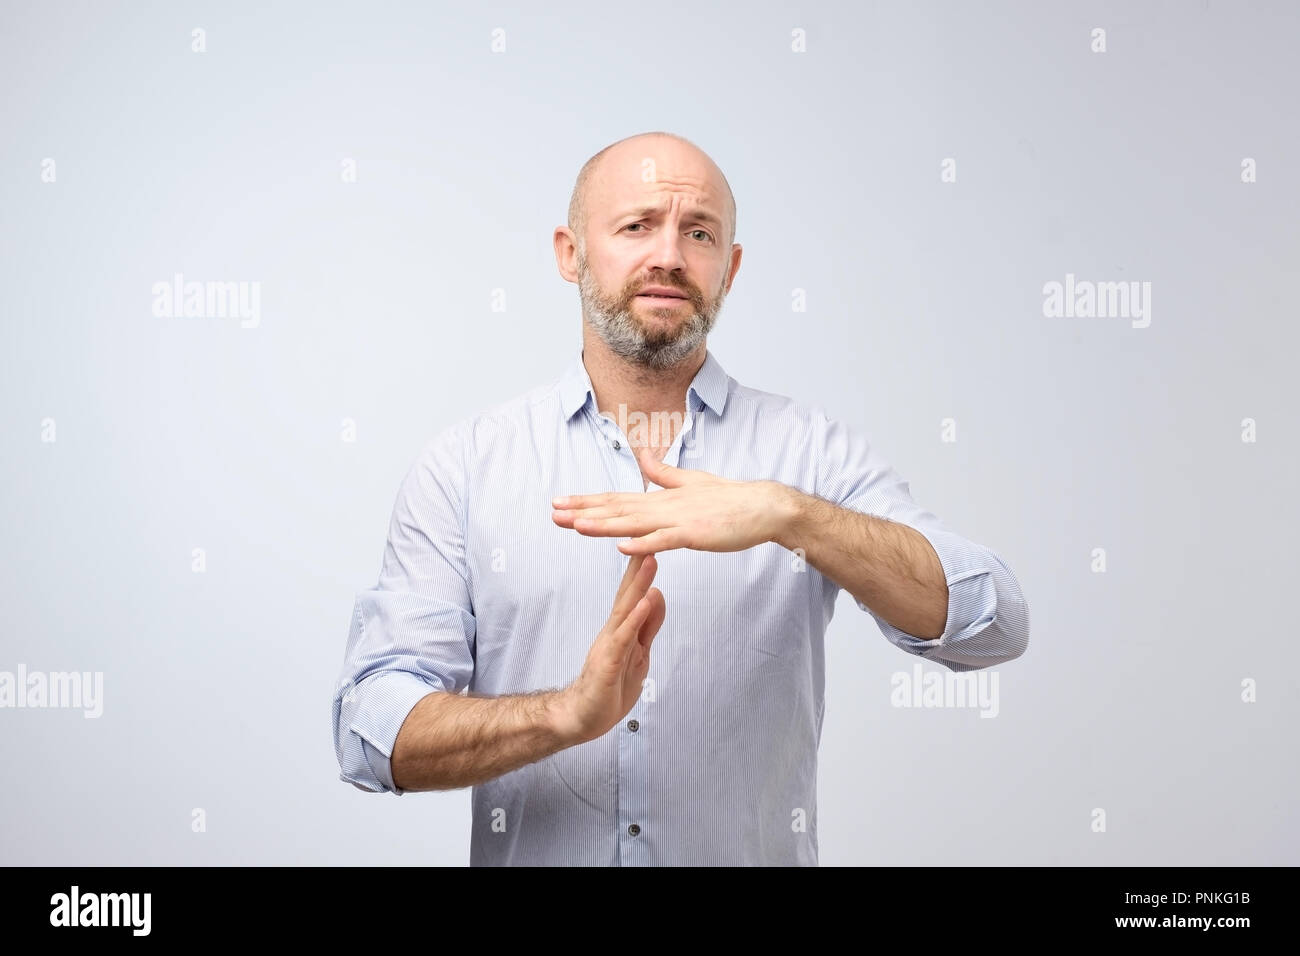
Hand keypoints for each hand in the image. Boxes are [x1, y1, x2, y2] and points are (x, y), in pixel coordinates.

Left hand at [551, 444, 796, 555]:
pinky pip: (664, 540)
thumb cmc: (729, 498)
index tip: (561, 502)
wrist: (761, 506)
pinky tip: (622, 547)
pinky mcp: (694, 534)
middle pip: (617, 509)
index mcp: (660, 497)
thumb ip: (663, 473)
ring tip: (576, 526)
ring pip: (634, 523)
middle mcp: (663, 505)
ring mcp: (677, 519)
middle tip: (553, 514)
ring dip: (604, 524)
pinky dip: (643, 544)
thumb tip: (642, 456)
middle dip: (583, 512)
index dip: (587, 501)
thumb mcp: (690, 482)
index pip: (616, 498)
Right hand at [556, 552, 665, 743]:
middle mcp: (613, 631)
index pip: (633, 593)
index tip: (653, 542)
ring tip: (650, 560)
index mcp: (621, 629)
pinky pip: (624, 637)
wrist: (580, 718)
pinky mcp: (608, 663)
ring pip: (626, 610)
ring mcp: (610, 646)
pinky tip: (645, 602)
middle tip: (651, 538)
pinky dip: (635, 618)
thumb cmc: (607, 688)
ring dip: (639, 584)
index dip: (643, 568)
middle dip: (641, 566)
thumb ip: (646, 626)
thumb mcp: (637, 654)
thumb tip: (656, 596)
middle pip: (628, 593)